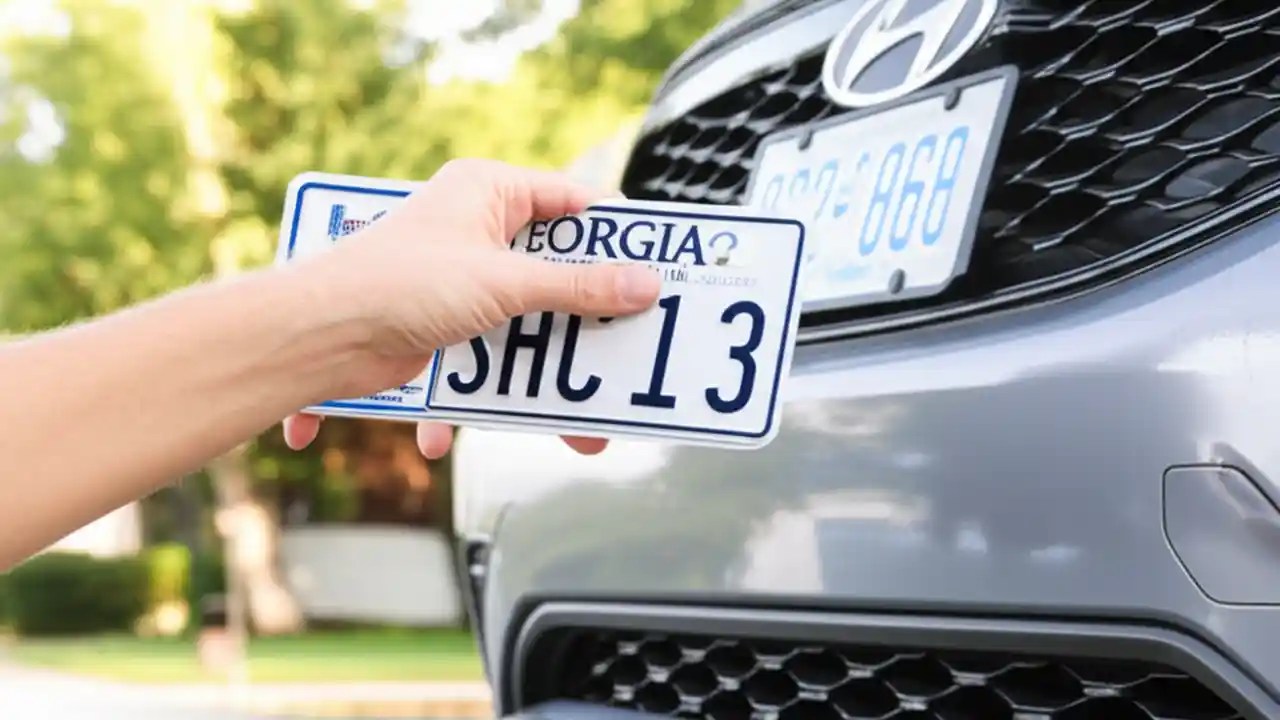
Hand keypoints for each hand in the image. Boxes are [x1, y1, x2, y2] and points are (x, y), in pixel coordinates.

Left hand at [281, 159, 660, 457]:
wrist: (319, 337)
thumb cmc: (396, 283)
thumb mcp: (503, 283)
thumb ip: (577, 287)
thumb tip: (641, 285)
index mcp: (488, 190)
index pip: (571, 201)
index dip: (613, 234)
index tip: (653, 264)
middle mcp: (476, 226)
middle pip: (554, 266)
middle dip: (586, 311)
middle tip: (628, 336)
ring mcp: (461, 276)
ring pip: (527, 316)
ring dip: (547, 361)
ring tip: (584, 401)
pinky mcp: (446, 321)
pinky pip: (492, 351)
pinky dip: (494, 387)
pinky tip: (499, 420)